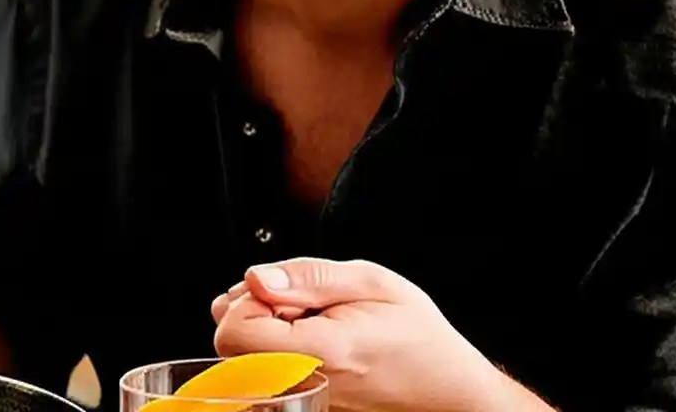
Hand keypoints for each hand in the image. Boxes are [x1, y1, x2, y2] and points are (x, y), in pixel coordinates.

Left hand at [211, 258, 551, 411]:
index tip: (287, 290)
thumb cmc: (416, 334)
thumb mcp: (371, 282)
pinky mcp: (298, 400)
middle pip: (229, 341)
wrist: (445, 384)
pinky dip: (272, 345)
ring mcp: (299, 396)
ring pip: (241, 354)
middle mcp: (302, 382)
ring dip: (262, 325)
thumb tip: (255, 278)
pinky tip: (306, 336)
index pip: (234, 330)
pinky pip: (261, 369)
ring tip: (308, 317)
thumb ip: (308, 276)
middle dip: (252, 307)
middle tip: (302, 301)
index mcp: (319, 351)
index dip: (249, 298)